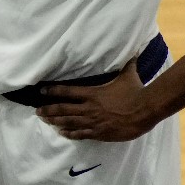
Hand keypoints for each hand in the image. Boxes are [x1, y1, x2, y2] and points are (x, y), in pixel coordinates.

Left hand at [37, 60, 156, 141]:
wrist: (146, 110)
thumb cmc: (136, 91)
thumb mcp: (128, 75)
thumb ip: (126, 64)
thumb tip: (132, 49)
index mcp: (92, 94)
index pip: (67, 91)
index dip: (53, 91)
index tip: (42, 90)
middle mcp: (89, 108)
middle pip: (63, 109)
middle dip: (48, 110)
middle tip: (37, 111)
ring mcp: (93, 122)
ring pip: (68, 122)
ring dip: (55, 122)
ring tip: (45, 121)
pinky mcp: (99, 133)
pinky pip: (81, 134)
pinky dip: (70, 133)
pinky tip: (62, 133)